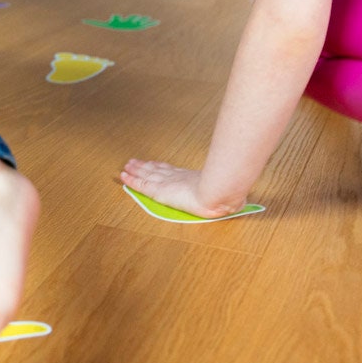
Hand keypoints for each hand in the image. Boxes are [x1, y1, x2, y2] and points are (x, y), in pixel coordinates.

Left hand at [120, 159, 238, 218]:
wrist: (217, 194)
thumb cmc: (223, 195)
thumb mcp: (225, 194)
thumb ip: (226, 196)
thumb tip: (238, 201)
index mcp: (190, 178)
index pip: (172, 171)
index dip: (160, 167)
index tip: (153, 164)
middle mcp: (176, 177)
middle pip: (156, 170)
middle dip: (145, 166)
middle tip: (134, 162)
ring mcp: (167, 183)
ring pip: (145, 175)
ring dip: (135, 170)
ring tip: (126, 166)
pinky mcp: (158, 190)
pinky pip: (140, 184)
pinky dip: (130, 180)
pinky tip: (123, 177)